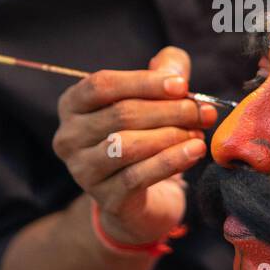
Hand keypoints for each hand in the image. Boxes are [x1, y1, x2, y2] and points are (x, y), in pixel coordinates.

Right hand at [52, 47, 216, 245]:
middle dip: (168, 111)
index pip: (101, 85)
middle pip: (120, 114)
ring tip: (197, 133)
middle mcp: (69, 137)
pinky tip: (194, 151)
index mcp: (73, 104)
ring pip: (127, 145)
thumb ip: (166, 71)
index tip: (181, 85)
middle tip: (201, 112)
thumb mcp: (154, 97)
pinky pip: (138, 176)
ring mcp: (83, 171)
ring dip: (170, 136)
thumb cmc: (143, 134)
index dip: (143, 82)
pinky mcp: (105, 198)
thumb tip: (175, 70)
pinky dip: (171, 160)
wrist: (139, 196)